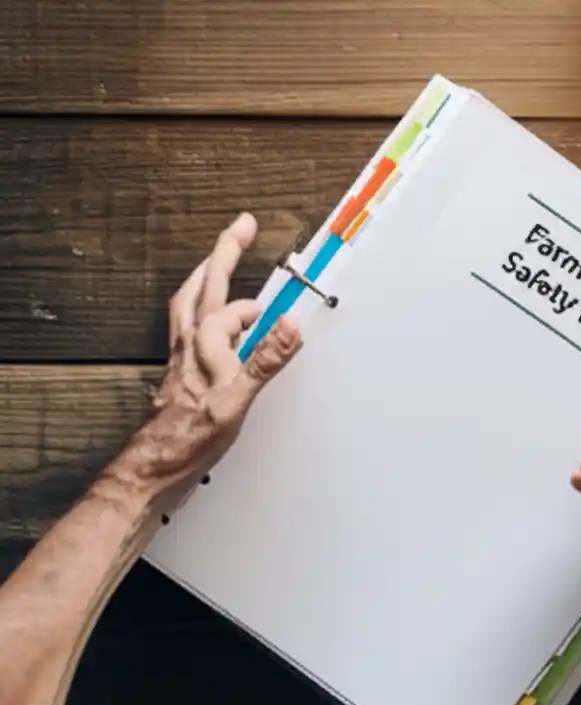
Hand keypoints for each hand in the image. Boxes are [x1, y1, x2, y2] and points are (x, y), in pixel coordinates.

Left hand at [103, 213, 302, 505]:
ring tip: (221, 259)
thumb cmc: (189, 435)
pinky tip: (211, 318)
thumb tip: (289, 325)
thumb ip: (265, 359)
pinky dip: (201, 307)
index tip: (268, 269)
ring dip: (207, 275)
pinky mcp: (180, 370)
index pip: (234, 305)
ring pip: (191, 300)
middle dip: (225, 251)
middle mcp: (189, 342)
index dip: (254, 297)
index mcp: (205, 342)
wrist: (154, 463)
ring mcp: (182, 355)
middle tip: (243, 226)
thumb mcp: (237, 399)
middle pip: (205, 283)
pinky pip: (189, 324)